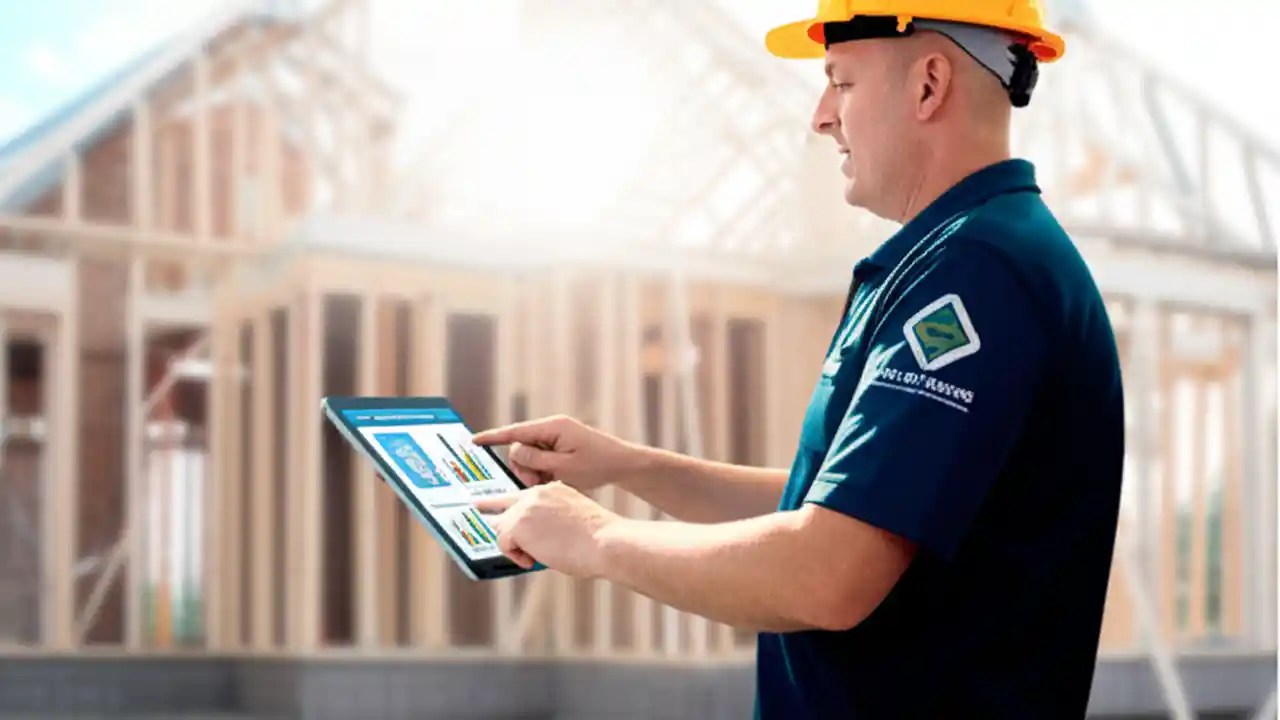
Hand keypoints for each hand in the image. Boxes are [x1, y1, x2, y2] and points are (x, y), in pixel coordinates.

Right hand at [472, 415, 640, 491]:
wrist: (623, 464)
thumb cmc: (598, 465)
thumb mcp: (564, 466)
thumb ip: (536, 460)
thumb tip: (515, 452)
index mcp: (552, 427)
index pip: (515, 432)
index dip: (493, 437)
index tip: (474, 441)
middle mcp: (551, 428)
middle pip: (521, 447)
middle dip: (524, 467)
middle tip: (538, 483)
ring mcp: (556, 437)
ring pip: (529, 456)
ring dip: (534, 472)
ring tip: (551, 482)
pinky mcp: (560, 446)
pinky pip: (541, 458)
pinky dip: (543, 471)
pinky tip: (556, 479)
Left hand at [474, 482, 620, 576]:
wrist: (605, 541)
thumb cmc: (598, 539)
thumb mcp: (573, 521)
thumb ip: (550, 523)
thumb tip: (534, 542)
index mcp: (552, 490)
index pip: (523, 494)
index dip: (508, 501)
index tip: (494, 501)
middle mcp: (536, 494)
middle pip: (502, 502)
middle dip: (488, 507)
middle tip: (474, 506)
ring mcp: (525, 507)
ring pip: (501, 527)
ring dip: (512, 546)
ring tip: (532, 557)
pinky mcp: (517, 524)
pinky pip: (504, 544)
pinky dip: (516, 556)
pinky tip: (533, 560)